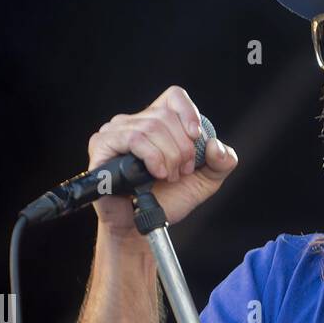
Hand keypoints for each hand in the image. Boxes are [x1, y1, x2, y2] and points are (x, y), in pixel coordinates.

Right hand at [87, 84, 237, 233]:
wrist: (142, 225)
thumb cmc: (167, 200)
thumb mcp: (204, 182)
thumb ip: (221, 163)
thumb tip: (215, 145)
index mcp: (158, 122)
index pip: (174, 96)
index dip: (189, 113)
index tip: (196, 139)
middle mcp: (135, 122)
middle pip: (165, 116)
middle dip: (182, 149)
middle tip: (181, 172)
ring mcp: (116, 131)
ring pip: (151, 128)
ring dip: (168, 157)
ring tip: (167, 177)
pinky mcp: (102, 145)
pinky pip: (132, 138)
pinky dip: (152, 157)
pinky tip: (156, 174)